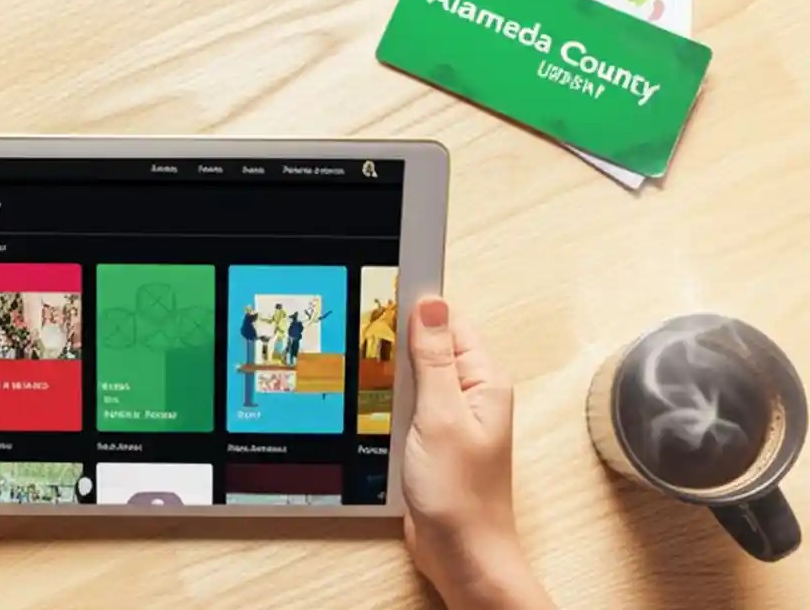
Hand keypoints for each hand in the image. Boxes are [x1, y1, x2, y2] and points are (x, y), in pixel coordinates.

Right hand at [402, 296, 552, 609]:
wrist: (459, 552)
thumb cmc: (461, 495)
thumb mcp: (441, 415)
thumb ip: (434, 358)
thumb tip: (430, 305)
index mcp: (483, 380)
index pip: (448, 322)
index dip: (415, 313)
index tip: (382, 309)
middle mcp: (469, 394)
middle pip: (425, 348)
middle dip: (395, 352)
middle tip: (375, 365)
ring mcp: (448, 416)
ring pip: (408, 379)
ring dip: (387, 385)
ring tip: (377, 400)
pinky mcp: (429, 437)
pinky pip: (402, 407)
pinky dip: (385, 409)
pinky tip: (375, 418)